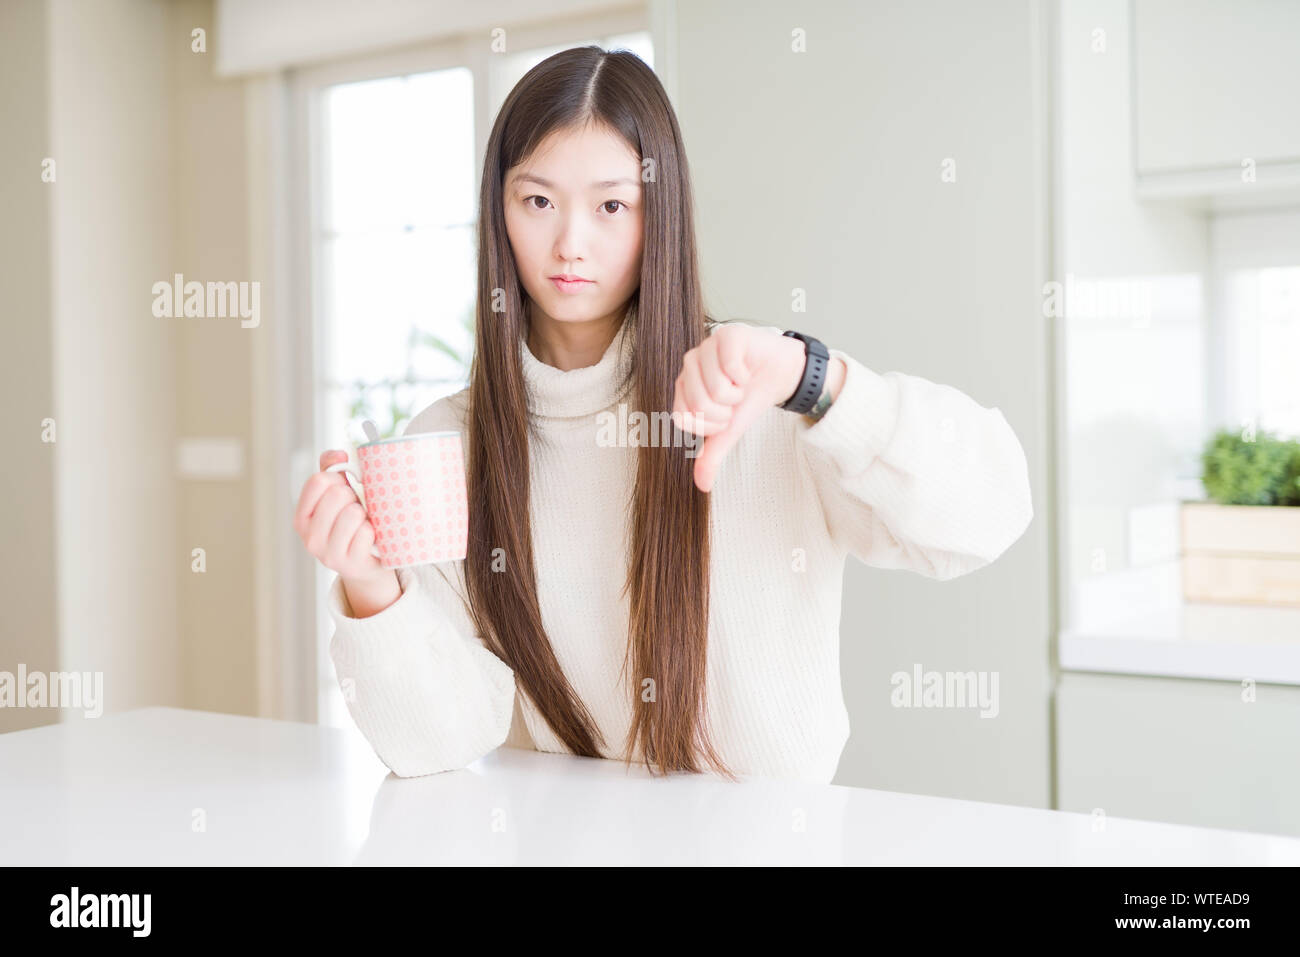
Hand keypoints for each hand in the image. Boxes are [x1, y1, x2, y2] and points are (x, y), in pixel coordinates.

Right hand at [293, 450, 387, 580]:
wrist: (367, 565)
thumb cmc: (351, 524)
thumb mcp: (336, 497)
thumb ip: (332, 469)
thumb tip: (339, 454)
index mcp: (302, 518)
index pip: (317, 481)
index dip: (337, 478)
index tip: (344, 486)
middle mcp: (310, 538)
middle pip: (337, 494)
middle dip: (353, 496)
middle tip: (357, 508)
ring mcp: (329, 554)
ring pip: (353, 513)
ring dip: (365, 514)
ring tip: (364, 523)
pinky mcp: (352, 564)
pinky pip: (367, 532)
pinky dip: (374, 531)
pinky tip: (371, 538)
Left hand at [672, 324, 806, 492]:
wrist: (781, 376)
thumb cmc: (750, 398)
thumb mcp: (730, 431)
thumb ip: (712, 455)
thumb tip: (702, 486)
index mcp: (683, 386)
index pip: (683, 418)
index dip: (710, 425)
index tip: (725, 417)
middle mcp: (689, 364)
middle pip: (700, 405)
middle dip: (726, 412)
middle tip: (736, 400)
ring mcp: (707, 346)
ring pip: (715, 388)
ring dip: (737, 395)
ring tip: (742, 385)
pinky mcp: (728, 334)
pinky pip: (729, 366)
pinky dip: (745, 376)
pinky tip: (747, 370)